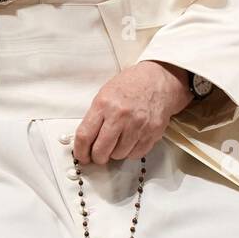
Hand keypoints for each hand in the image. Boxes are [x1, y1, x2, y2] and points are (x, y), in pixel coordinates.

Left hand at [74, 61, 191, 163]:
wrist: (157, 80)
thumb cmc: (130, 86)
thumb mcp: (105, 94)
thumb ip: (94, 117)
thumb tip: (85, 141)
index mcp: (104, 104)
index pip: (85, 136)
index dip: (80, 151)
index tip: (82, 156)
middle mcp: (120, 116)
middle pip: (101, 151)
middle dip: (97, 157)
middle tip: (97, 155)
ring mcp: (137, 125)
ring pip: (118, 155)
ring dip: (115, 153)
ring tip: (117, 142)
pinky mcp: (152, 133)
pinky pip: (135, 154)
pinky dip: (130, 152)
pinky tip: (130, 141)